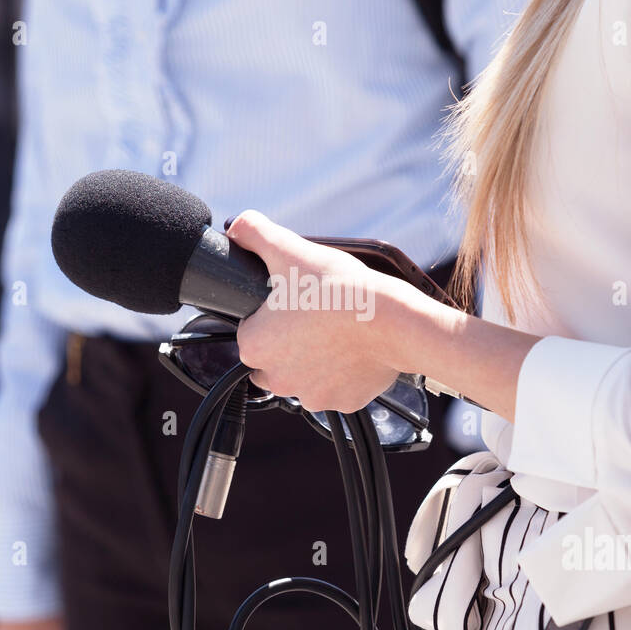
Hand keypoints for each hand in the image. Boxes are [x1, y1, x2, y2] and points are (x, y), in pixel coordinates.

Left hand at [228, 211, 401, 413]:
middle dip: (290, 340)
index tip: (290, 302)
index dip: (269, 313)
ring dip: (315, 359)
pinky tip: (354, 349)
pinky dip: (344, 372)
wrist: (392, 320)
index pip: (250, 330)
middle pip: (276, 357)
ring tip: (335, 330)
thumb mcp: (289, 250)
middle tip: (313, 315)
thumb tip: (238, 227)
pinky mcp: (344, 403)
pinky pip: (338, 387)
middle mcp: (277, 378)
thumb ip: (254, 233)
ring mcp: (312, 395)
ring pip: (306, 375)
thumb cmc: (339, 290)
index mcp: (255, 346)